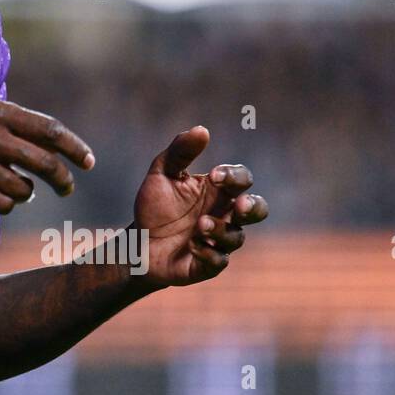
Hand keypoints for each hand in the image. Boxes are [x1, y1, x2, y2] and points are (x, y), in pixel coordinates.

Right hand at [0, 98, 94, 213]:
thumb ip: (13, 123)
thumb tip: (55, 145)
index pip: (50, 130)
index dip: (75, 148)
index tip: (89, 162)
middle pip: (46, 163)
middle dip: (63, 179)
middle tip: (67, 188)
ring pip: (25, 189)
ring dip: (27, 192)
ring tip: (17, 187)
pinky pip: (3, 204)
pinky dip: (7, 202)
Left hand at [133, 125, 267, 288]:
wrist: (136, 241)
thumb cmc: (154, 205)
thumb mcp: (161, 173)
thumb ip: (180, 151)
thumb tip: (202, 130)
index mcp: (218, 191)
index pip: (241, 179)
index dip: (233, 176)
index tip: (214, 175)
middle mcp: (225, 215)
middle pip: (258, 209)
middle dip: (253, 207)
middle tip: (239, 206)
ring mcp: (219, 240)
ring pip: (237, 237)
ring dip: (221, 230)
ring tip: (200, 225)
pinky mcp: (208, 264)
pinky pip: (219, 261)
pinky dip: (208, 253)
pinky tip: (192, 246)